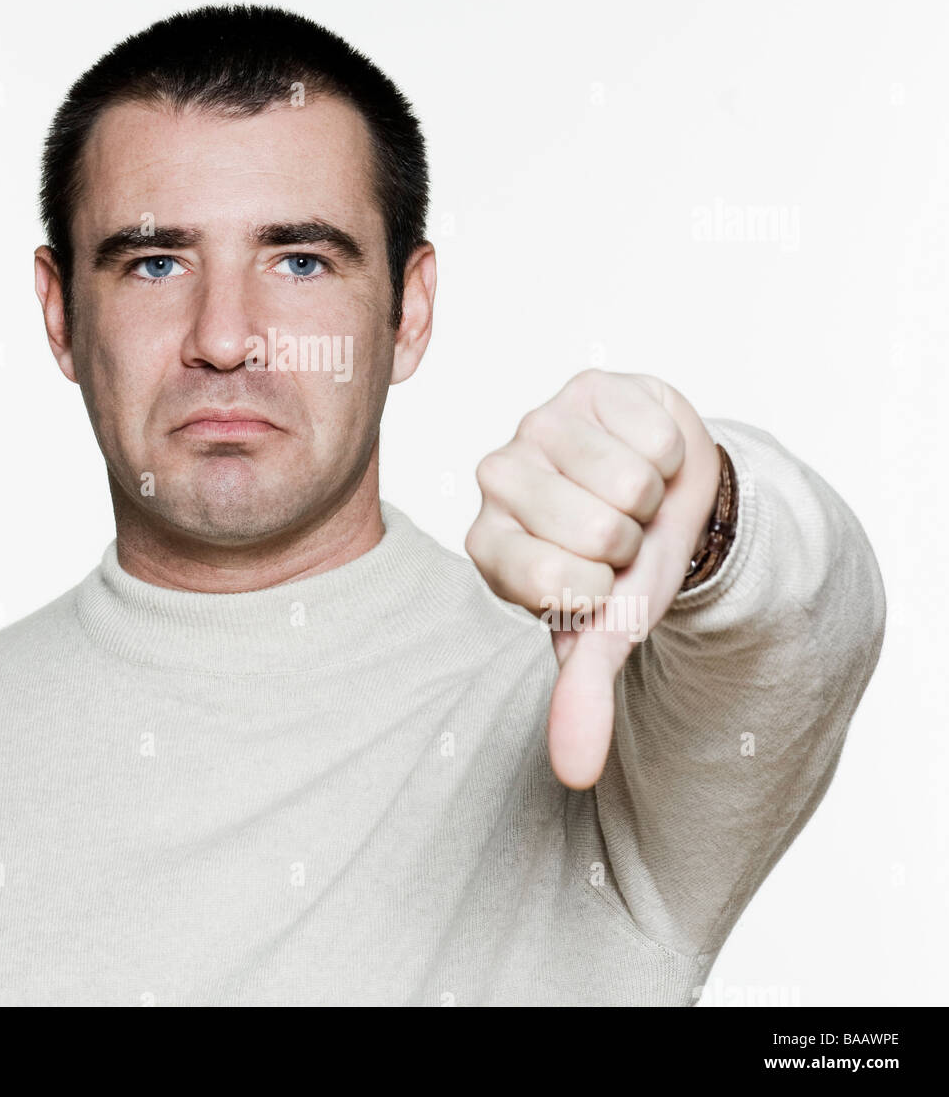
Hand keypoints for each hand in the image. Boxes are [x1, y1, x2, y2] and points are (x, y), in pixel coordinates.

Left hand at [465, 370, 720, 788]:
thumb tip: (574, 771)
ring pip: (628, 481)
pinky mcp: (586, 387)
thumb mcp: (606, 631)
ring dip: (652, 498)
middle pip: (599, 530)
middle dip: (632, 543)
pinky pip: (654, 435)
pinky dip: (670, 454)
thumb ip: (584, 693)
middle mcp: (496, 479)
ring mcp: (537, 424)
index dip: (606, 592)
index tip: (599, 582)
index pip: (559, 585)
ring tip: (632, 496)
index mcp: (489, 546)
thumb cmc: (622, 566)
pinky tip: (644, 453)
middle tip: (621, 534)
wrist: (665, 495)